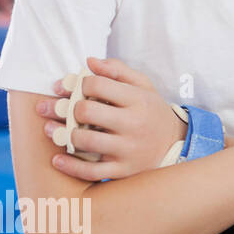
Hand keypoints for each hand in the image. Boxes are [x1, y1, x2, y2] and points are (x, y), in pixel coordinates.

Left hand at [40, 56, 186, 181]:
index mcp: (138, 100)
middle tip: (64, 110)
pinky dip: (70, 166)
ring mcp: (128, 149)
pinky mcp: (123, 169)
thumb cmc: (151, 111)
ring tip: (57, 131)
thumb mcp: (143, 85)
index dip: (78, 84)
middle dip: (69, 109)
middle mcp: (134, 123)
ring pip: (85, 141)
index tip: (72, 89)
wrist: (175, 143)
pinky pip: (91, 171)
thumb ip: (117, 70)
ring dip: (65, 135)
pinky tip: (58, 158)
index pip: (97, 85)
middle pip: (86, 112)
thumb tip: (89, 61)